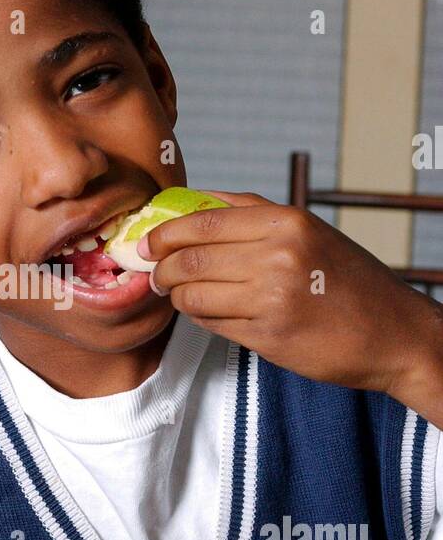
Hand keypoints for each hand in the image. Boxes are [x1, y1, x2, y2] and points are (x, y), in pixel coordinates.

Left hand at [138, 190, 442, 406]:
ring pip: (193, 295)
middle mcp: (278, 256)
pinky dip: (202, 319)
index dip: (162, 235)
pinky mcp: (268, 337)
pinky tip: (210, 314)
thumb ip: (249, 212)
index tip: (146, 244)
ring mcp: (272, 299)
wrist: (392, 334)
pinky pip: (212, 324)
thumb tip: (187, 203)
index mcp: (285, 222)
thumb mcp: (306, 230)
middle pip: (188, 260)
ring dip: (179, 298)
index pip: (199, 222)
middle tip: (157, 275)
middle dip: (162, 270)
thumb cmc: (345, 280)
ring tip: (181, 295)